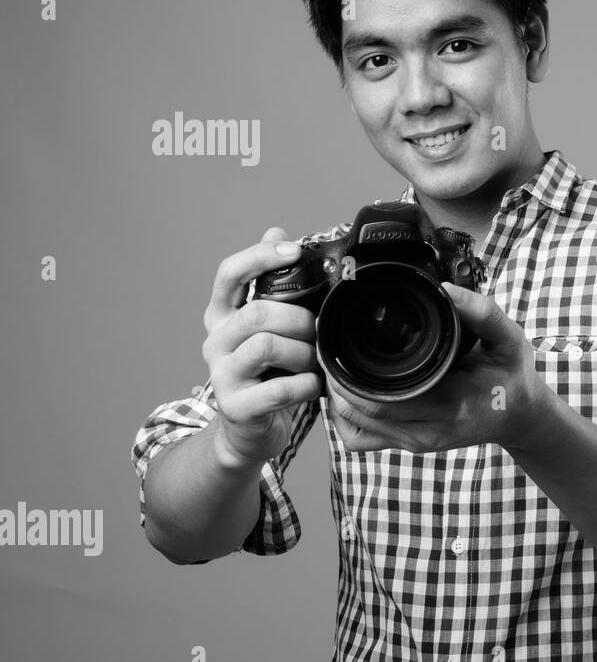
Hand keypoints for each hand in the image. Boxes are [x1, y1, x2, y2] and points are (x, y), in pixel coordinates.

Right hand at [201, 227, 322, 466]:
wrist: (249, 431)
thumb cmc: (268, 373)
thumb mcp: (270, 326)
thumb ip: (273, 284)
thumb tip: (276, 230)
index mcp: (222, 315)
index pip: (229, 273)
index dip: (260, 255)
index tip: (295, 250)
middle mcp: (215, 340)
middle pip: (258, 312)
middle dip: (299, 319)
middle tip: (317, 332)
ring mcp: (221, 374)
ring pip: (267, 346)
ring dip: (304, 352)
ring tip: (314, 361)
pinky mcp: (236, 407)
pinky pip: (280, 388)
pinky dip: (306, 385)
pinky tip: (312, 386)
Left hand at [325, 281, 549, 454]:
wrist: (521, 415)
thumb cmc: (511, 375)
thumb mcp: (509, 339)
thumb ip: (482, 313)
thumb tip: (446, 289)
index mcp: (450, 406)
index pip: (381, 398)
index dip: (348, 373)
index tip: (333, 341)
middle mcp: (429, 432)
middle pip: (360, 414)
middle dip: (334, 381)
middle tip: (324, 349)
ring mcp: (417, 443)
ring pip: (355, 429)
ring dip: (336, 399)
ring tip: (333, 367)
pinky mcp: (410, 445)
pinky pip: (362, 440)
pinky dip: (345, 418)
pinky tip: (347, 393)